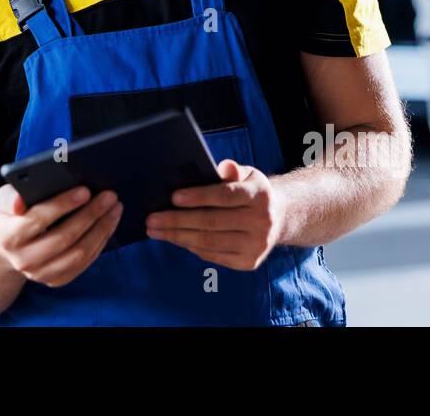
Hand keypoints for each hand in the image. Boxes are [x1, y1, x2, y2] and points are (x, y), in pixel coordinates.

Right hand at [0, 182, 121, 287]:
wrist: (6, 244)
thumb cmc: (10, 213)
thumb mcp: (2, 200)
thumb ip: (10, 196)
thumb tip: (19, 199)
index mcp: (8, 236)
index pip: (38, 219)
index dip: (63, 204)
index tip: (85, 190)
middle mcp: (23, 260)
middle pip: (64, 238)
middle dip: (90, 214)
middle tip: (109, 196)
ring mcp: (40, 274)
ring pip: (78, 254)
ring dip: (101, 229)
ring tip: (115, 208)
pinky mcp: (55, 280)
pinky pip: (83, 263)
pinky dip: (100, 242)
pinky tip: (108, 224)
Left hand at [145, 159, 284, 270]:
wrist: (278, 218)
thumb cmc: (250, 191)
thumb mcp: (247, 174)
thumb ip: (232, 170)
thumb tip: (224, 166)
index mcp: (259, 195)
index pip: (225, 196)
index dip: (198, 197)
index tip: (172, 197)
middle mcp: (261, 222)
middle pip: (212, 222)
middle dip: (177, 221)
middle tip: (151, 219)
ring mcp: (256, 245)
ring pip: (209, 242)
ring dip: (177, 236)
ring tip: (155, 231)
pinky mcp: (248, 262)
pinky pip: (213, 255)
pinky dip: (191, 247)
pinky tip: (175, 238)